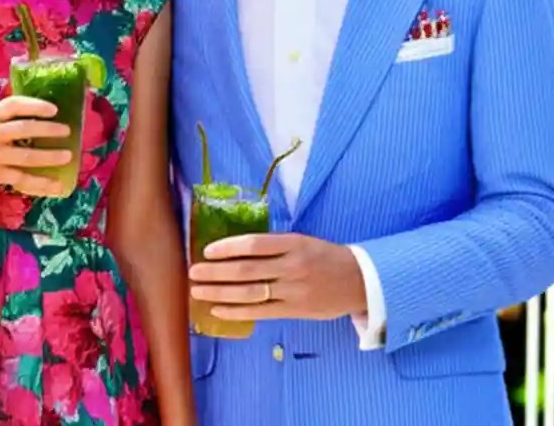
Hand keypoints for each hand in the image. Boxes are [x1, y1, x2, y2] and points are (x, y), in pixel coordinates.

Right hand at [0, 95, 73, 195]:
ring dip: (49, 157)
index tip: (54, 110)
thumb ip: (10, 115)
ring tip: (67, 156)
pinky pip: (22, 179)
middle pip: (23, 129)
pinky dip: (41, 183)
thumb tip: (46, 110)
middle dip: (48, 130)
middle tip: (66, 131)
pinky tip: (56, 185)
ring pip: (26, 156)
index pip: (14, 105)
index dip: (35, 106)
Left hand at [189, 233, 366, 321]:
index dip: (227, 248)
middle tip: (193, 272)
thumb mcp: (302, 241)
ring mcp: (293, 291)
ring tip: (198, 291)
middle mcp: (292, 267)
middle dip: (215, 272)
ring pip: (249, 292)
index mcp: (293, 244)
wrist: (360, 281)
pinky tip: (218, 310)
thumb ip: (273, 245)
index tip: (206, 251)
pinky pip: (260, 312)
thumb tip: (233, 247)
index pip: (253, 244)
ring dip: (220, 292)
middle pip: (246, 270)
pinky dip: (236, 311)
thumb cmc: (325, 257)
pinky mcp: (295, 311)